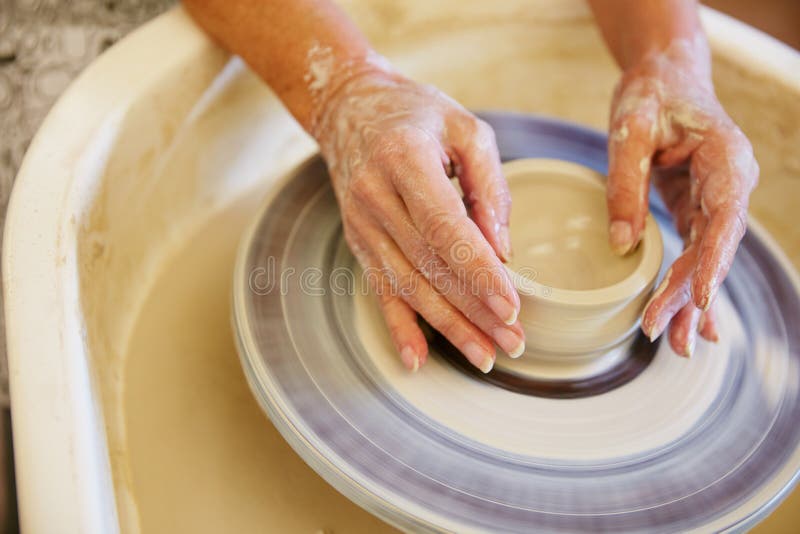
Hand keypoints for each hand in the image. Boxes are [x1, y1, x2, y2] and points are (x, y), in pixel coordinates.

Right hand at [312, 62, 523, 371]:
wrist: (347, 108)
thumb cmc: (416, 114)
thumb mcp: (465, 128)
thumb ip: (489, 185)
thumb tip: (502, 250)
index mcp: (404, 160)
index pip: (445, 229)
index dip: (479, 272)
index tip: (512, 307)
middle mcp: (375, 197)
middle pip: (430, 266)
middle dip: (474, 310)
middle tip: (514, 343)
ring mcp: (361, 224)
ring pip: (408, 286)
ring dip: (448, 327)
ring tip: (485, 356)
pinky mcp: (358, 242)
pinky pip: (378, 290)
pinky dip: (398, 327)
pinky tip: (417, 360)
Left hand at [606, 37, 757, 355]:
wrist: (663, 76)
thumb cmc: (651, 93)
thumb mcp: (629, 128)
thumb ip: (625, 184)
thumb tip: (621, 245)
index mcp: (726, 158)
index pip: (726, 216)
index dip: (715, 259)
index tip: (701, 295)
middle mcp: (730, 184)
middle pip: (714, 248)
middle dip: (691, 293)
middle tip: (663, 332)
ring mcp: (715, 199)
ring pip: (706, 257)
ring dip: (692, 300)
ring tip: (679, 344)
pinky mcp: (695, 208)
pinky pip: (694, 251)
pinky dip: (687, 284)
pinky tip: (687, 319)